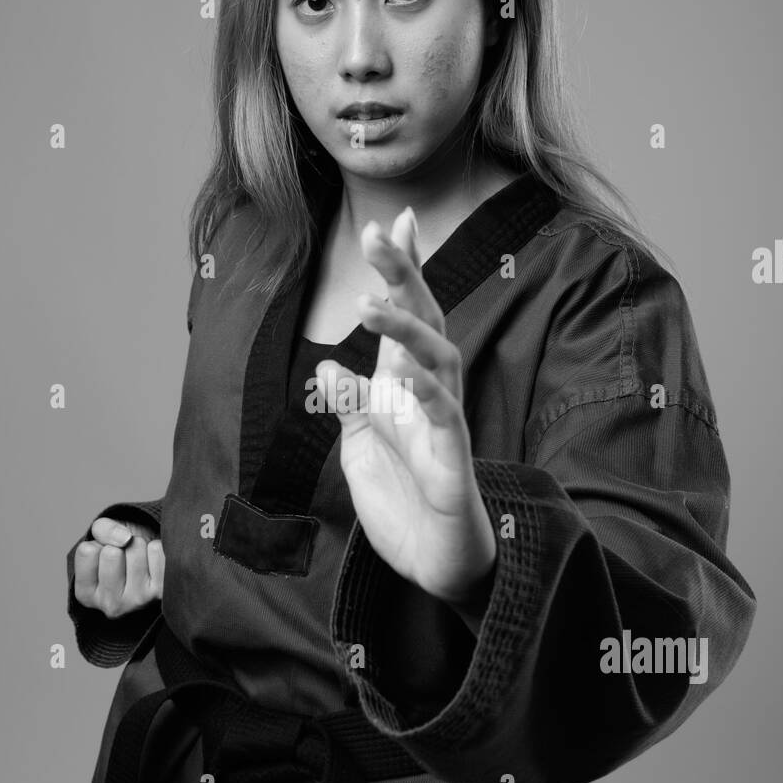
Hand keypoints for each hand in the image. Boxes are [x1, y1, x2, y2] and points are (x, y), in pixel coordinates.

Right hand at [73, 516, 164, 617]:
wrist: (150, 569)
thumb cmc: (119, 555)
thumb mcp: (100, 540)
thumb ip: (102, 530)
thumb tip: (125, 538)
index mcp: (86, 595)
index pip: (87, 551)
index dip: (97, 544)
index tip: (103, 557)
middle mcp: (110, 604)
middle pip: (112, 552)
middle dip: (119, 545)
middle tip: (124, 558)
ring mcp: (137, 600)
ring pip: (135, 547)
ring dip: (138, 545)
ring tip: (139, 561)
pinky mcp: (161, 591)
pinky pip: (156, 549)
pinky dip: (155, 547)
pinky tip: (152, 564)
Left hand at [317, 207, 496, 610]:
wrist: (434, 563)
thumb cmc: (403, 500)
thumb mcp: (359, 446)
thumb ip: (346, 404)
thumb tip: (327, 363)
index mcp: (404, 385)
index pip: (407, 314)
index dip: (402, 270)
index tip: (393, 219)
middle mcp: (429, 393)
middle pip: (426, 319)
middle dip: (403, 276)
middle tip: (376, 234)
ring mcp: (445, 423)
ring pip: (439, 357)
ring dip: (407, 328)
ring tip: (370, 302)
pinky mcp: (454, 460)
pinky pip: (446, 417)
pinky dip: (426, 392)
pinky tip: (406, 372)